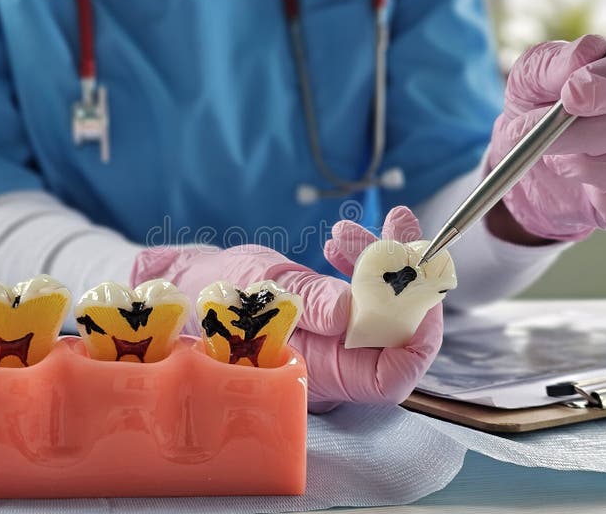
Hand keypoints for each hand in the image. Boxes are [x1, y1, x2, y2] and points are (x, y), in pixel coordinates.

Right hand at [130, 206, 441, 411]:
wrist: (184, 289)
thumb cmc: (209, 298)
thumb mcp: (253, 291)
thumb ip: (302, 301)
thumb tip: (346, 310)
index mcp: (318, 371)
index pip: (391, 375)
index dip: (417, 336)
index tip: (421, 284)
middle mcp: (333, 362)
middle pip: (395, 333)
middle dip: (403, 278)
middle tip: (396, 230)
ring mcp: (332, 340)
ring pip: (382, 308)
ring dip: (381, 262)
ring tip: (351, 230)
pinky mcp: (328, 317)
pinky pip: (362, 293)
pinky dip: (363, 261)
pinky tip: (342, 239)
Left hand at [490, 29, 605, 240]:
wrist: (536, 160)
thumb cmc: (542, 105)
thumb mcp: (532, 77)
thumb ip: (553, 62)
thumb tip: (586, 54)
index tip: (573, 97)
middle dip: (592, 132)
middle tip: (548, 137)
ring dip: (594, 166)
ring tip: (561, 157)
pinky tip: (589, 187)